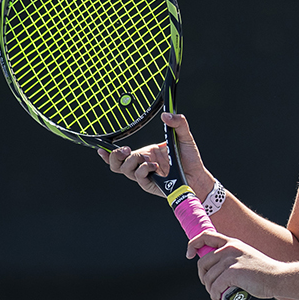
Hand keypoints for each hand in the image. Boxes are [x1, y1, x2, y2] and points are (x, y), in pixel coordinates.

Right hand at [95, 113, 209, 196]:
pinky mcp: (150, 184)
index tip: (101, 147)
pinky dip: (144, 169)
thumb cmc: (189, 157)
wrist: (198, 175)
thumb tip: (166, 115)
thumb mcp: (184, 137)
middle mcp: (142, 164)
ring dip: (133, 162)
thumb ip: (177, 124)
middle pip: (116, 164)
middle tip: (125, 150)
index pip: (121, 154)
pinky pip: (139, 177)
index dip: (108, 152)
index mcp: (145, 153)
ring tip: (147, 159)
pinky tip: (154, 166)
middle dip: (115, 156)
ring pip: (125, 170)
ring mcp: (145, 175)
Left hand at [189, 231, 280, 299]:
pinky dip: (215, 295)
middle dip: (203, 277)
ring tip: (218, 296)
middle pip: (202, 262)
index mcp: (232, 243)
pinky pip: (215, 287)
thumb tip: (214, 268)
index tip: (189, 255)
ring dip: (211, 290)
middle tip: (211, 286)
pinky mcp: (233, 273)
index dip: (193, 244)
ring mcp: (231, 260)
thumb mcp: (245, 257)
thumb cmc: (263, 272)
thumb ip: (231, 258)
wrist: (278, 277)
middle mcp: (229, 249)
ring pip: (209, 278)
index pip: (206, 236)